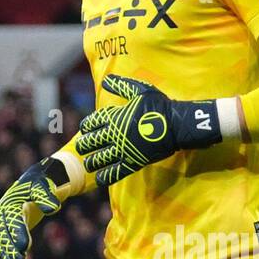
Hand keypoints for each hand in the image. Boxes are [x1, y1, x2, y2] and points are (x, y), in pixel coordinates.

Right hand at [0, 159, 64, 258]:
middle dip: (11, 251)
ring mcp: (2, 223)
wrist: (33, 182)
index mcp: (11, 204)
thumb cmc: (41, 183)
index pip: (15, 221)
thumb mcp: (44, 187)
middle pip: (6, 236)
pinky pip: (1, 246)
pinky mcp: (5, 230)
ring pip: (2, 243)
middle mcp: (3, 215)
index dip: (19, 234)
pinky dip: (1, 258)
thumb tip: (54, 208)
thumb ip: (47, 197)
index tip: (25, 247)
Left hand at [77, 73, 221, 184]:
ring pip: (101, 158)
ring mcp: (124, 149)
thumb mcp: (140, 90)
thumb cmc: (159, 106)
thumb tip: (106, 79)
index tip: (85, 128)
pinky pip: (116, 172)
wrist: (176, 125)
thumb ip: (121, 85)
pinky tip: (100, 178)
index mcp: (116, 116)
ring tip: (88, 164)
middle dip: (85, 144)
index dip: (87, 126)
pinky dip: (107, 176)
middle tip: (82, 147)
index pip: (93, 122)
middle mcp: (116, 134)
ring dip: (92, 162)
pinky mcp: (134, 162)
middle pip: (93, 141)